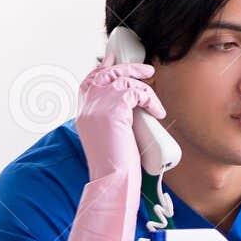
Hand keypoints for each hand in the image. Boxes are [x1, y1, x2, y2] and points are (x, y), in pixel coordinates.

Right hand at [75, 58, 164, 184]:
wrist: (112, 179)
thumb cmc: (113, 167)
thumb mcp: (106, 139)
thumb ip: (109, 121)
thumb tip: (127, 111)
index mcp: (83, 114)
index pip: (89, 82)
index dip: (103, 69)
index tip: (113, 61)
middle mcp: (88, 106)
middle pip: (105, 73)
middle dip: (127, 68)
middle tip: (146, 71)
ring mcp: (99, 104)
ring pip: (123, 79)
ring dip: (144, 87)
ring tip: (155, 101)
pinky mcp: (115, 107)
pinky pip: (137, 92)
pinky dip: (150, 99)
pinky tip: (157, 111)